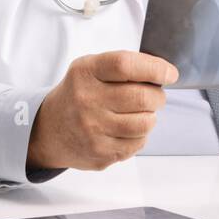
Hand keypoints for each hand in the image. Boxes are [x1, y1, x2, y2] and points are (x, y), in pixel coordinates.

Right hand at [27, 51, 176, 171]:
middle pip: (142, 97)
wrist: (49, 130)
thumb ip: (124, 66)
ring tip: (140, 113)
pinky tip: (126, 129)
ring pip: (145, 123)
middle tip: (155, 96)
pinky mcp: (100, 152)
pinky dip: (140, 135)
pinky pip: (138, 143)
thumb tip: (164, 73)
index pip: (126, 65)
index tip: (169, 74)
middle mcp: (86, 100)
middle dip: (158, 96)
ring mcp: (93, 129)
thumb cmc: (80, 94)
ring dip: (150, 116)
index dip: (155, 68)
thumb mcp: (91, 68)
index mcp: (86, 73)